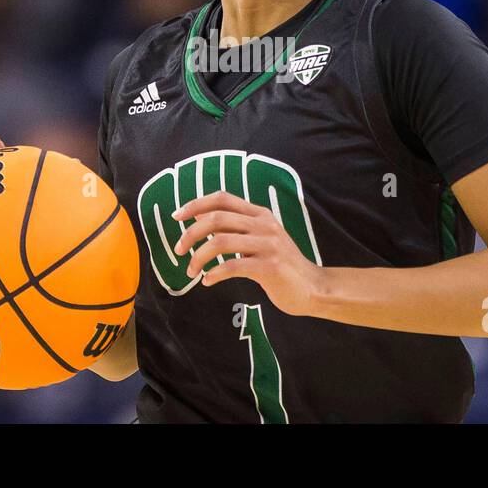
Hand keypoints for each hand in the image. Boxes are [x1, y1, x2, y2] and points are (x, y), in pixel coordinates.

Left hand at [171, 191, 323, 316]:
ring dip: (198, 256)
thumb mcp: (261, 239)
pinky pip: (233, 266)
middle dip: (190, 233)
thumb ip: (237, 228)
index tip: (176, 216)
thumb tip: (200, 220)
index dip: (196, 204)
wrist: (312, 288)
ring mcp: (268, 245)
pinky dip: (214, 273)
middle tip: (178, 250)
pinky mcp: (269, 266)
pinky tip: (207, 281)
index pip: (222, 198)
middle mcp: (264, 224)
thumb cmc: (281, 265)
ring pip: (220, 241)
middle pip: (216, 218)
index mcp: (260, 214)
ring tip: (191, 270)